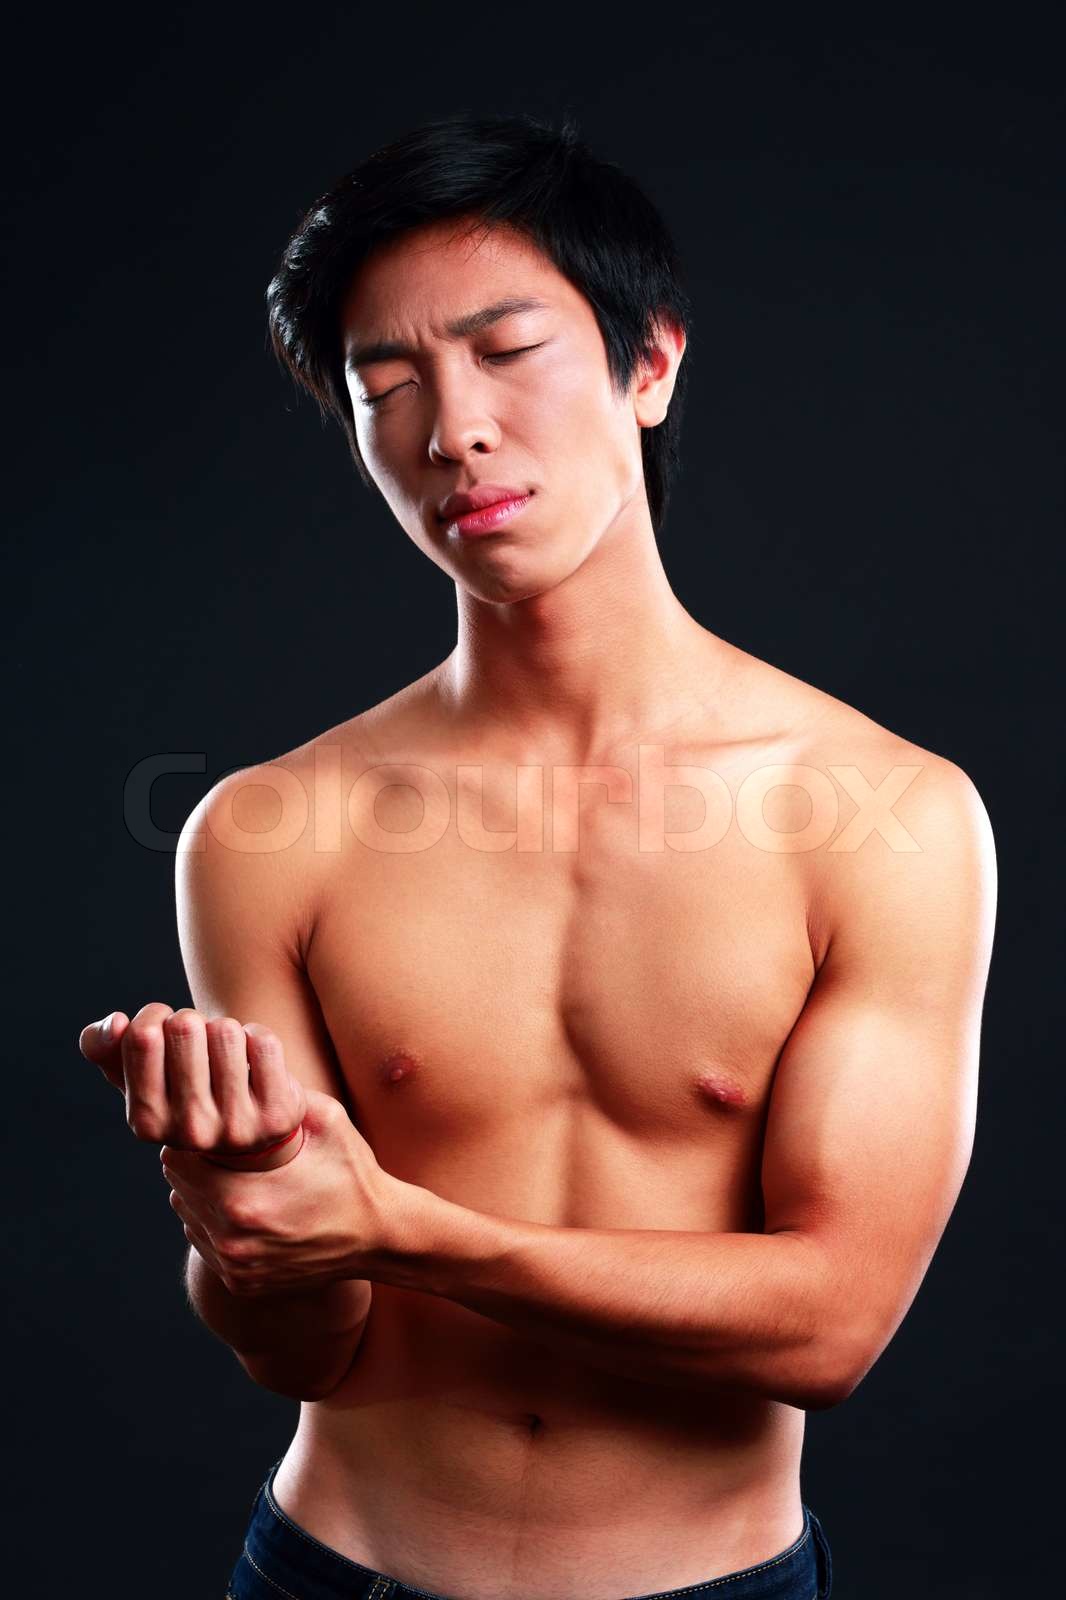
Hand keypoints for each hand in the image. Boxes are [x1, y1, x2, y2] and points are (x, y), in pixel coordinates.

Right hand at [78, 1003, 306, 1169]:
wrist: (247, 1133)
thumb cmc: (184, 1089)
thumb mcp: (137, 1074)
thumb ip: (104, 1046)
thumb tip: (116, 1022)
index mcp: (146, 1122)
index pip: (143, 1035)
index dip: (155, 1015)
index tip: (163, 1028)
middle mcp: (190, 1132)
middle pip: (185, 1027)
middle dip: (192, 1022)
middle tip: (198, 1044)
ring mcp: (237, 1127)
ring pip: (225, 1031)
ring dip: (225, 1029)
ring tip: (225, 1054)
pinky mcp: (277, 1115)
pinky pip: (263, 1041)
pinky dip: (257, 1036)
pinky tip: (254, 1060)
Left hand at [159, 1091, 401, 1297]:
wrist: (379, 1237)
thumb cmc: (353, 1175)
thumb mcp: (327, 1121)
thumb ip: (283, 1092)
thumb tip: (245, 1065)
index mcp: (243, 1200)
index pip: (178, 1159)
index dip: (193, 1137)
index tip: (214, 1127)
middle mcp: (231, 1241)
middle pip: (177, 1188)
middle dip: (194, 1164)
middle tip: (222, 1148)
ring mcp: (235, 1267)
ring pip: (187, 1217)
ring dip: (202, 1195)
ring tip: (233, 1177)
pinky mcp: (241, 1283)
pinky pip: (206, 1244)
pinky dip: (217, 1224)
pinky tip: (246, 1208)